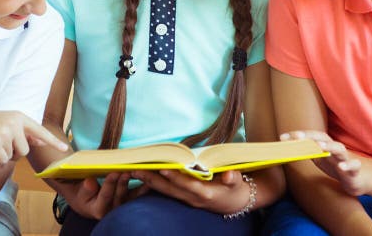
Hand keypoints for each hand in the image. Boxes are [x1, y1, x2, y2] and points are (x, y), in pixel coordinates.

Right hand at [0, 111, 67, 163]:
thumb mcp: (5, 123)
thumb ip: (23, 131)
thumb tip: (41, 140)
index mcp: (18, 116)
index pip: (39, 131)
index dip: (52, 141)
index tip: (64, 149)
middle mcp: (14, 123)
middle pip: (25, 150)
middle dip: (14, 153)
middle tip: (0, 144)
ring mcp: (4, 132)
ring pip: (13, 156)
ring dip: (3, 156)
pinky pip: (2, 160)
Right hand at [51, 173, 147, 219]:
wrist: (85, 201)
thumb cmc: (80, 193)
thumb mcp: (77, 191)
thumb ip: (84, 188)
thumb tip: (90, 182)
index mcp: (98, 210)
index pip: (105, 195)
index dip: (110, 184)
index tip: (114, 172)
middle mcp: (111, 211)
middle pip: (119, 196)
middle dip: (123, 182)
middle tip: (127, 170)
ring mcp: (121, 207)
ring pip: (130, 197)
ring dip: (137, 186)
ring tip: (141, 174)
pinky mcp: (128, 201)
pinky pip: (137, 196)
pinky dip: (143, 187)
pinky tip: (150, 179)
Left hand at [129, 169, 250, 214]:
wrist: (234, 203)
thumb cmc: (235, 189)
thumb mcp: (237, 183)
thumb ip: (233, 178)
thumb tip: (230, 175)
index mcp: (205, 194)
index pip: (187, 184)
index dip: (175, 177)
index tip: (162, 167)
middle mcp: (192, 198)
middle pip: (169, 189)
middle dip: (152, 180)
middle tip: (135, 170)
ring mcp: (187, 200)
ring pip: (165, 191)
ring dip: (149, 182)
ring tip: (133, 171)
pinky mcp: (183, 198)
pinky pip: (166, 191)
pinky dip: (154, 184)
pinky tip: (143, 176)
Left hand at [281, 130, 371, 196]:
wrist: (358, 178)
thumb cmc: (336, 166)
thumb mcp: (319, 158)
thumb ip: (307, 152)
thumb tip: (289, 147)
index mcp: (325, 145)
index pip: (310, 137)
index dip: (297, 136)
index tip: (282, 137)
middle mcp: (335, 149)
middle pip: (324, 139)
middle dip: (311, 136)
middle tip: (297, 136)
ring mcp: (346, 159)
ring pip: (340, 150)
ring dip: (330, 147)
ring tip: (320, 147)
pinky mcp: (355, 170)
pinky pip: (354, 166)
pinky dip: (348, 165)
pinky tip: (341, 167)